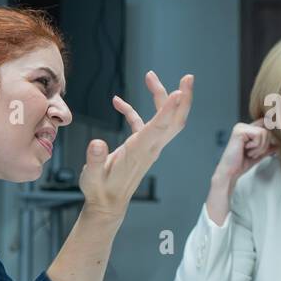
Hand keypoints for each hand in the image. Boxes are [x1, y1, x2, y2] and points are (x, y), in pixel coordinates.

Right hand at [79, 71, 193, 217]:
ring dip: (160, 96)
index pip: (159, 127)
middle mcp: (149, 147)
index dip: (169, 109)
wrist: (107, 204)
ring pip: (162, 118)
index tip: (180, 91)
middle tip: (188, 77)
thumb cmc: (99, 190)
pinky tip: (117, 102)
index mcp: (139, 151)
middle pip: (174, 120)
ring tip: (149, 75)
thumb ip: (95, 160)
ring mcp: (147, 146)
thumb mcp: (91, 177)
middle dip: (183, 99)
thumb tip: (97, 143)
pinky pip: (142, 123)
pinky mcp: (140, 145)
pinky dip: (133, 110)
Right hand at [213, 119, 274, 184]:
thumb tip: (277, 145)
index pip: (264, 122)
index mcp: (246, 130)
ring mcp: (240, 127)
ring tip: (250, 153)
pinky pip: (259, 135)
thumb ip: (267, 149)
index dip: (270, 126)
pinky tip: (246, 150)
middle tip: (253, 153)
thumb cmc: (241, 164)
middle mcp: (242, 126)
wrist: (231, 172)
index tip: (274, 129)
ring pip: (264, 132)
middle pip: (267, 129)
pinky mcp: (240, 131)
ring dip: (260, 147)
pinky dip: (256, 146)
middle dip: (265, 145)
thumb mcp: (258, 155)